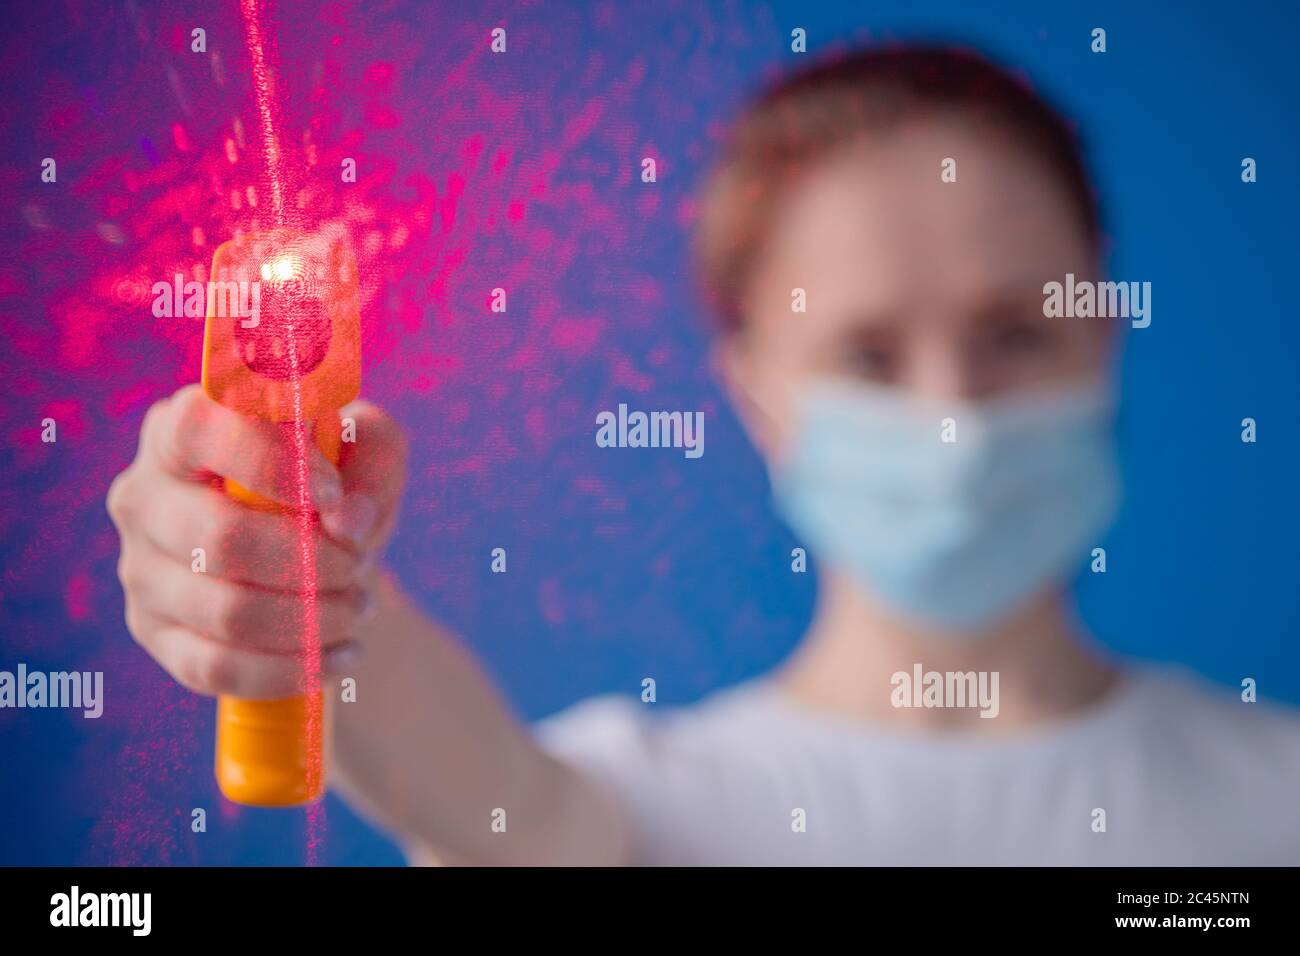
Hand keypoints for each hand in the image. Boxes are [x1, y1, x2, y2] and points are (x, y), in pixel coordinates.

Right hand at [107, 384, 406, 698]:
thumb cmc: (337, 483)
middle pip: (223, 539)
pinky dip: (293, 668)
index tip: (334, 494)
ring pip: (228, 612)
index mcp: (182, 428)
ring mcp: (141, 570)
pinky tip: (341, 653)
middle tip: (359, 564)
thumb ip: (372, 459)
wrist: (320, 551)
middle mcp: (145, 495)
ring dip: (313, 618)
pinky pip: (218, 669)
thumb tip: (348, 518)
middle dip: (313, 561)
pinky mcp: (156, 633)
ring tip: (359, 606)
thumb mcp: (369, 452)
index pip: (199, 430)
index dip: (272, 464)